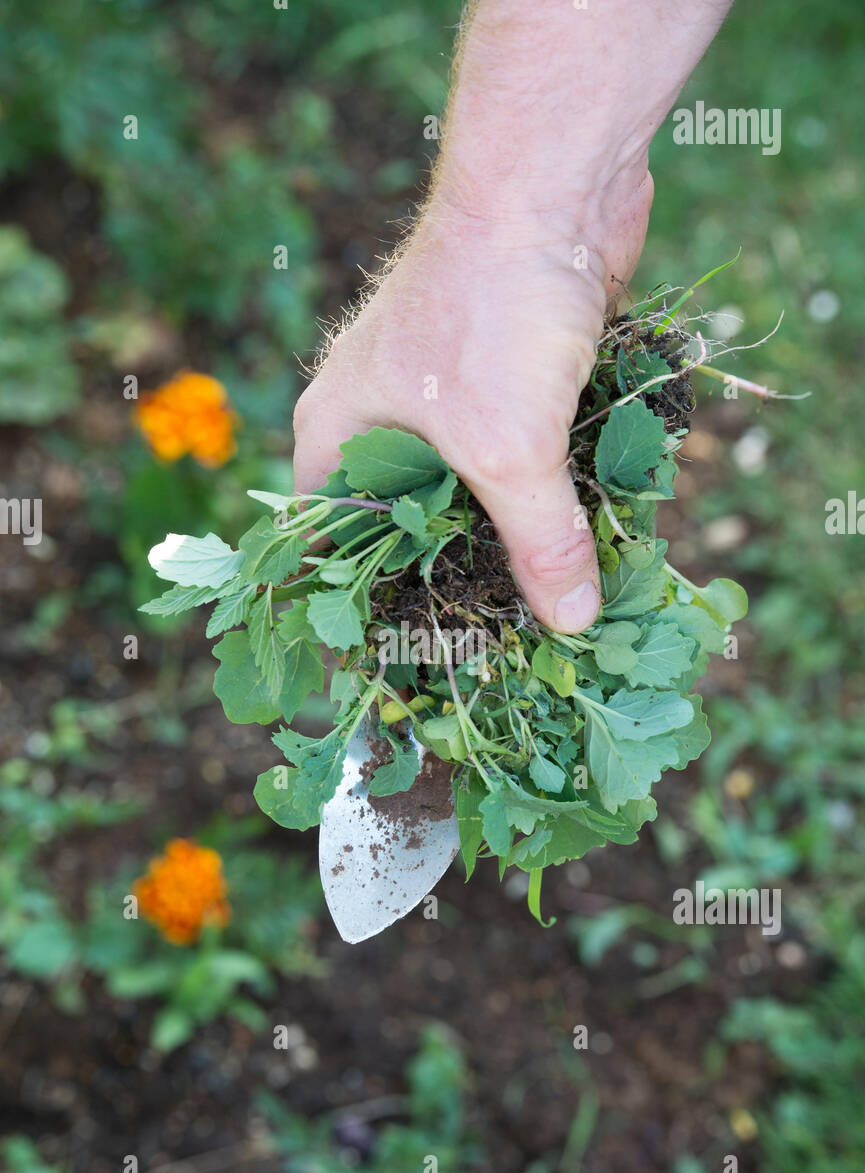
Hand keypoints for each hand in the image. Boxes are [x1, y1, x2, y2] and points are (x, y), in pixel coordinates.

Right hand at [292, 170, 652, 632]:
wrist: (554, 183)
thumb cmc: (492, 307)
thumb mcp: (510, 447)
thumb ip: (538, 541)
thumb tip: (573, 622)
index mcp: (338, 435)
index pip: (328, 545)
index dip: (357, 607)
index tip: (401, 662)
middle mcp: (382, 421)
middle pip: (409, 527)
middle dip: (455, 581)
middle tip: (496, 647)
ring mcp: (447, 399)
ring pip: (474, 493)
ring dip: (513, 538)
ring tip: (550, 605)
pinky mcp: (509, 381)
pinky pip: (524, 457)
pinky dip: (552, 492)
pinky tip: (588, 535)